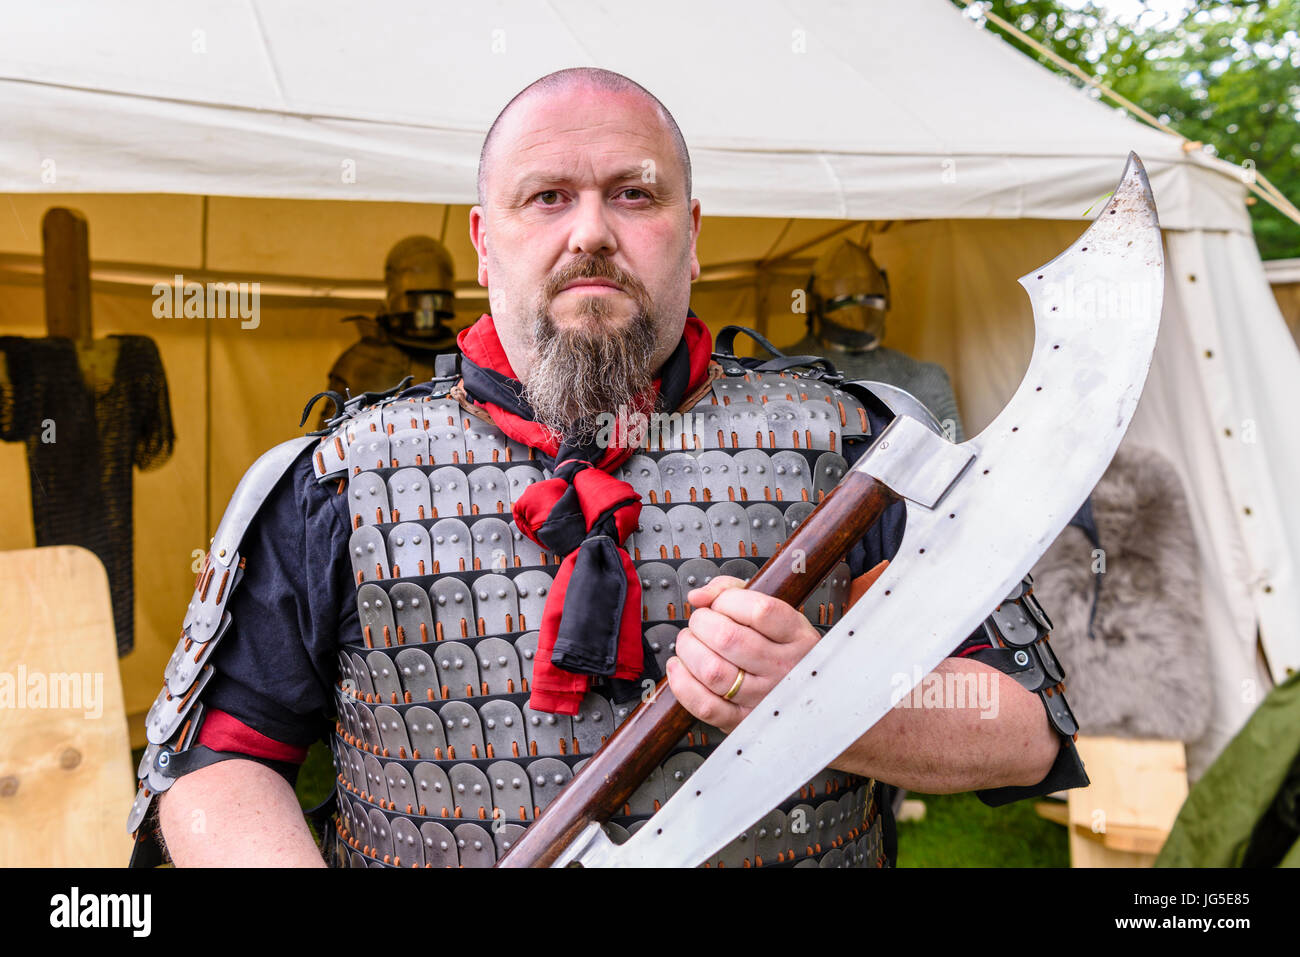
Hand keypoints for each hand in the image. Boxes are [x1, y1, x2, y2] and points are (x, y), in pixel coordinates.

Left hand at [664, 561, 890, 733]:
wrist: (815, 702)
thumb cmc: (786, 652)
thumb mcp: (778, 616)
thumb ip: (736, 592)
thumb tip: (699, 596)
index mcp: (796, 637)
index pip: (759, 610)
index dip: (727, 600)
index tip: (720, 604)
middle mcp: (783, 669)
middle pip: (728, 639)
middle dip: (701, 623)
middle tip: (700, 623)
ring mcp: (763, 698)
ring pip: (713, 671)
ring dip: (688, 650)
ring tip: (690, 643)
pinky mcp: (742, 722)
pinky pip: (705, 705)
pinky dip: (683, 683)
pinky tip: (680, 667)